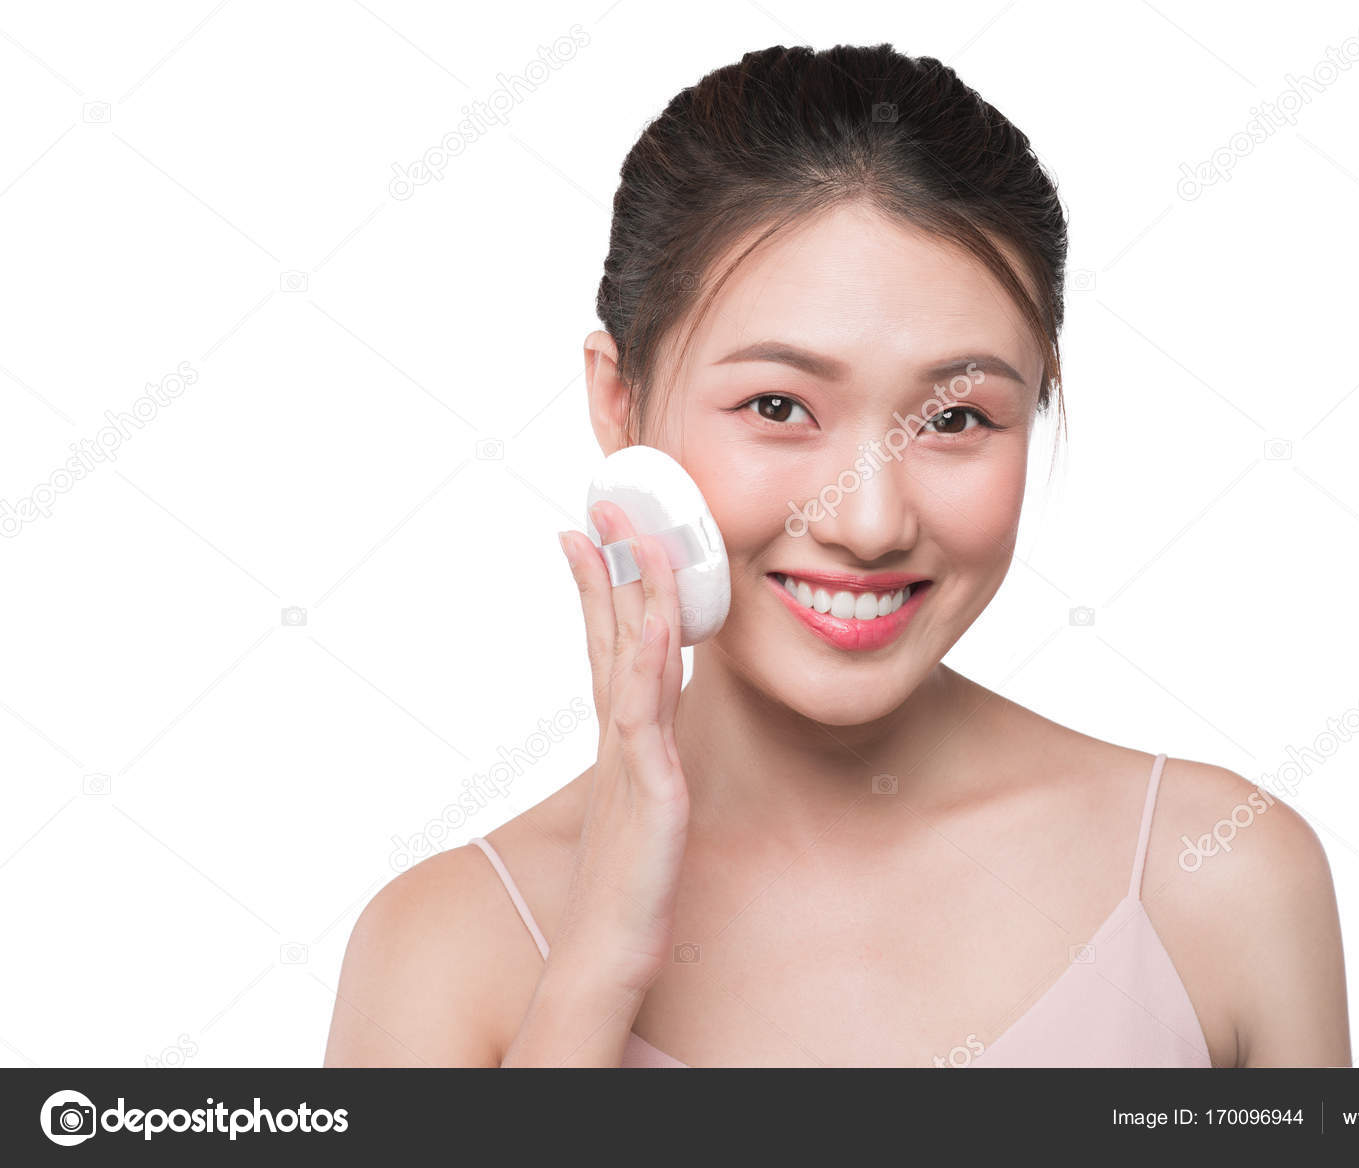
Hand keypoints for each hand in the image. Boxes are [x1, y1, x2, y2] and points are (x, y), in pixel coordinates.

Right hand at [551, 500, 689, 993]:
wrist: (603, 960)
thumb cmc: (621, 898)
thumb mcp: (636, 817)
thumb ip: (639, 774)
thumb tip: (643, 750)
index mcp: (621, 744)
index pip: (607, 649)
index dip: (598, 592)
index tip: (584, 538)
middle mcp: (621, 741)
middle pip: (612, 638)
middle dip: (606, 570)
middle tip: (595, 508)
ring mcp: (632, 762)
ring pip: (631, 661)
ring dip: (628, 594)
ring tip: (621, 534)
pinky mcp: (649, 791)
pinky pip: (646, 715)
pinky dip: (647, 661)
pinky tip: (651, 619)